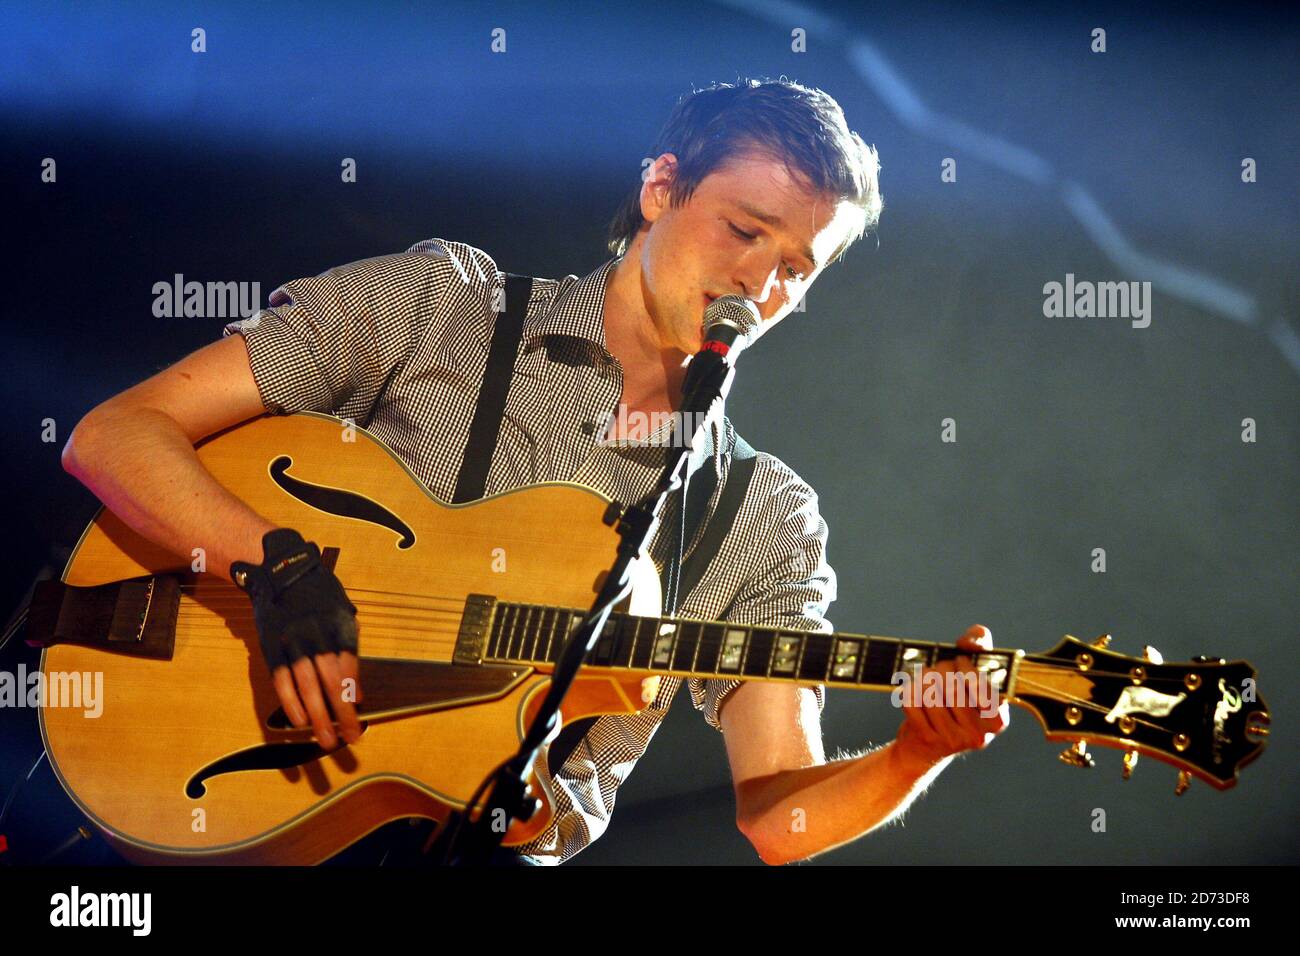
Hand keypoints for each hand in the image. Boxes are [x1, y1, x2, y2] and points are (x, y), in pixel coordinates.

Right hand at [231, 528, 363, 748]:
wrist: (281, 570)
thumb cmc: (319, 594)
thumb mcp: (343, 610)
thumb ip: (350, 646)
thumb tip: (357, 689)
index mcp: (339, 625)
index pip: (350, 665)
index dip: (354, 692)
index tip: (360, 715)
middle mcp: (317, 634)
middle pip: (331, 680)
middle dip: (342, 712)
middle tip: (350, 737)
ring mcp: (292, 641)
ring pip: (307, 685)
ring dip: (318, 716)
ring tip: (326, 739)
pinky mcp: (272, 646)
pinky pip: (281, 680)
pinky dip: (291, 702)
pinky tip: (299, 721)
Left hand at [894, 624, 1009, 772]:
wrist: (926, 748)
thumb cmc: (954, 705)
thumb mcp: (973, 681)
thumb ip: (979, 652)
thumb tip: (976, 636)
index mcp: (998, 719)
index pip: (978, 680)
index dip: (964, 664)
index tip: (959, 661)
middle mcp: (980, 735)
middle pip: (951, 683)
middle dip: (940, 668)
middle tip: (938, 669)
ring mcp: (953, 740)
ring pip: (929, 691)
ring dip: (922, 677)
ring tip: (925, 679)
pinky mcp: (927, 740)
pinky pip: (911, 701)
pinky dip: (908, 691)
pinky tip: (913, 693)